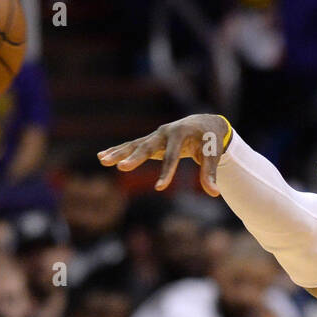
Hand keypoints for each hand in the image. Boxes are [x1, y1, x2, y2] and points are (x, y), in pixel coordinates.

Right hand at [98, 114, 230, 196]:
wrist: (204, 123)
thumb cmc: (210, 139)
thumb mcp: (213, 154)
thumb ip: (210, 173)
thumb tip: (214, 193)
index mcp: (181, 133)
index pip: (173, 155)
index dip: (167, 172)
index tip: (160, 188)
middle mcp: (165, 132)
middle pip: (147, 146)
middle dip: (134, 158)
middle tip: (121, 168)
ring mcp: (155, 136)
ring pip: (134, 145)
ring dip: (118, 152)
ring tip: (102, 160)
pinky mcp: (150, 142)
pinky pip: (132, 146)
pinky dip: (118, 151)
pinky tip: (102, 156)